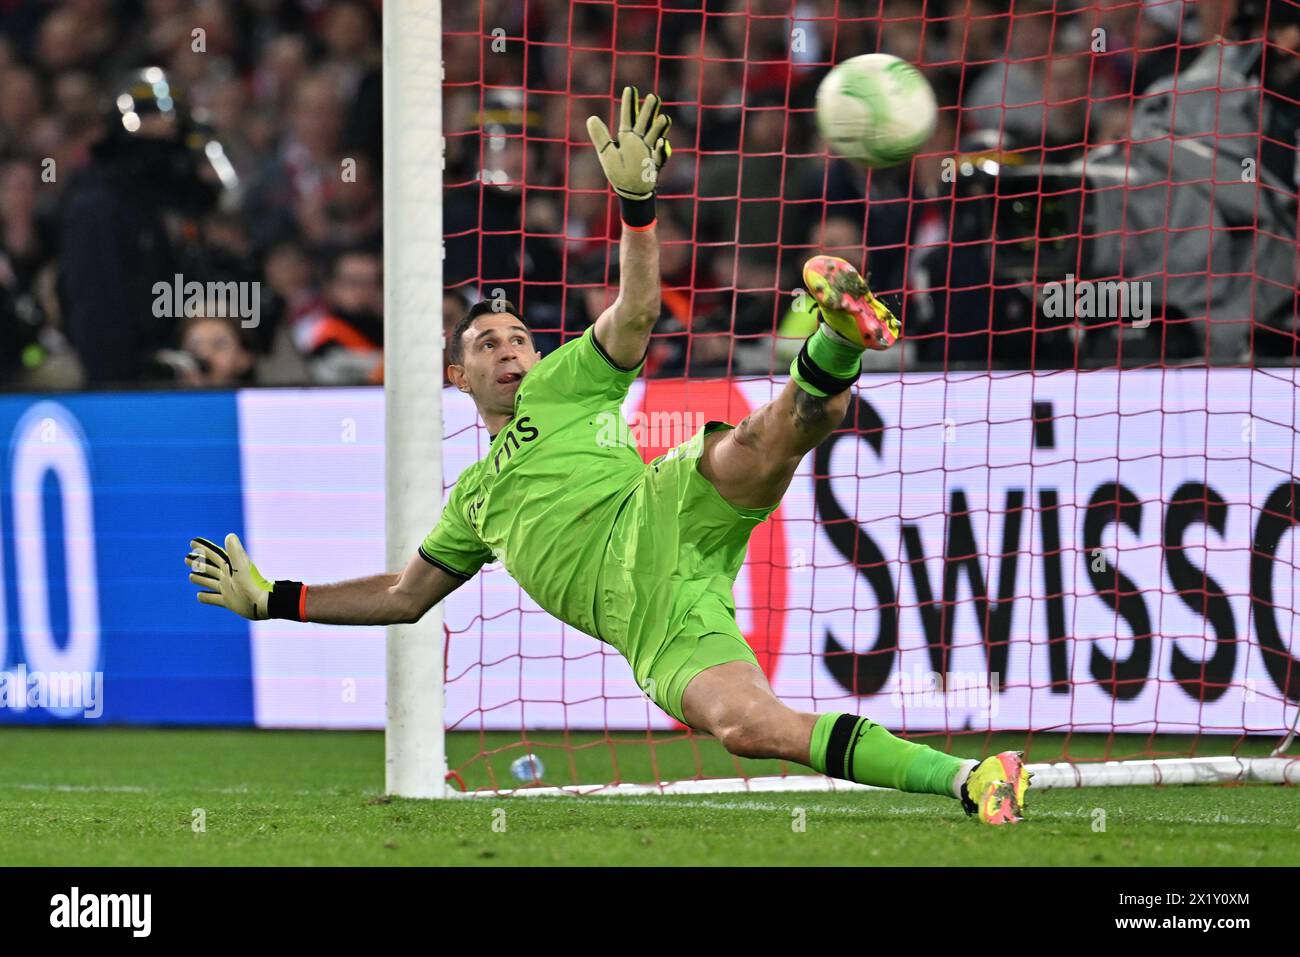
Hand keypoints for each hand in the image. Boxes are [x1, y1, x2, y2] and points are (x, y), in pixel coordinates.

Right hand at [187, 533, 271, 620]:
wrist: (263, 603)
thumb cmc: (252, 584)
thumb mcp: (241, 567)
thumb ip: (235, 552)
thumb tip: (229, 535)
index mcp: (230, 566)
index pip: (214, 554)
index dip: (203, 548)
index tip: (192, 542)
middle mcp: (228, 576)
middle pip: (210, 567)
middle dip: (198, 563)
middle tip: (185, 558)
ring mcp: (228, 589)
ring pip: (210, 582)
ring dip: (201, 579)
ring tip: (190, 576)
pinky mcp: (229, 601)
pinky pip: (214, 599)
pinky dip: (206, 597)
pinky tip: (198, 596)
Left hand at [586, 86, 671, 200]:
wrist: (630, 190)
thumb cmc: (618, 171)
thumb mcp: (606, 153)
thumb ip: (600, 137)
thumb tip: (591, 117)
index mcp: (627, 137)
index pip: (628, 117)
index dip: (629, 103)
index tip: (630, 88)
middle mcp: (639, 141)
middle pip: (644, 123)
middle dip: (648, 111)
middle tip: (653, 97)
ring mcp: (648, 151)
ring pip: (654, 135)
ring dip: (659, 127)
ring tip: (663, 118)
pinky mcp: (655, 163)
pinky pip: (659, 155)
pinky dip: (661, 149)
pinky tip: (661, 142)